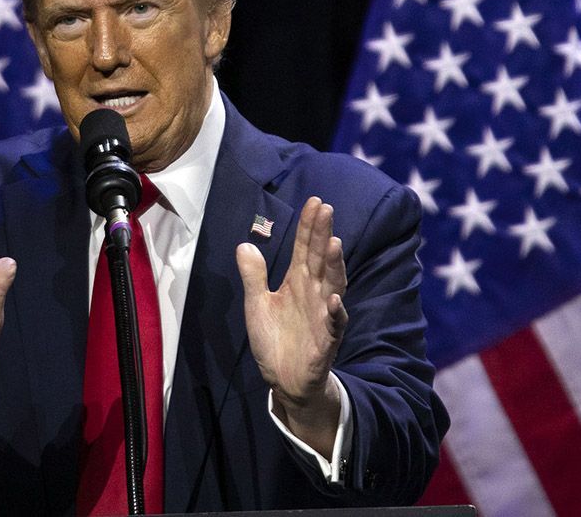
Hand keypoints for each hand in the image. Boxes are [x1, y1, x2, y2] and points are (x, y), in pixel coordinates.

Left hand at [235, 197, 347, 455]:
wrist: (283, 379)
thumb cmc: (275, 338)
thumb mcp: (256, 304)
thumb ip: (254, 276)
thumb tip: (244, 245)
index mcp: (297, 282)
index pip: (304, 248)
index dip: (309, 226)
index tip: (314, 201)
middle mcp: (314, 293)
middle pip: (319, 259)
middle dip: (323, 235)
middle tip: (325, 209)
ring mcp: (323, 315)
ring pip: (332, 285)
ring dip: (334, 266)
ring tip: (333, 243)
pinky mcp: (326, 340)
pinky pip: (334, 324)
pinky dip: (335, 312)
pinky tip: (333, 298)